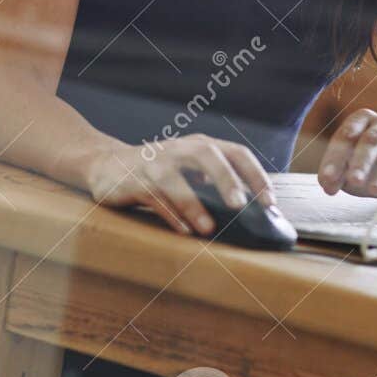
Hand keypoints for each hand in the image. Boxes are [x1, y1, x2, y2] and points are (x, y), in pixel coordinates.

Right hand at [84, 133, 278, 237]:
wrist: (106, 165)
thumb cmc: (158, 172)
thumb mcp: (190, 170)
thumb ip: (216, 184)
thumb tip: (256, 213)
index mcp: (199, 146)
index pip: (235, 153)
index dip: (256, 175)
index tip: (270, 202)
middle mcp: (178, 149)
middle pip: (206, 155)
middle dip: (225, 179)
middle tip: (240, 206)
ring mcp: (154, 164)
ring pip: (175, 179)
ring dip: (193, 203)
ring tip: (208, 228)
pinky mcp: (133, 181)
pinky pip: (153, 198)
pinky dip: (169, 214)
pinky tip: (183, 231)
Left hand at [315, 108, 376, 205]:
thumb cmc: (368, 168)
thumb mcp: (347, 170)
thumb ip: (335, 175)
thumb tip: (328, 186)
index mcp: (363, 120)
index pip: (347, 134)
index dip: (335, 157)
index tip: (328, 179)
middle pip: (373, 139)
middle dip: (362, 161)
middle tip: (354, 180)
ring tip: (375, 190)